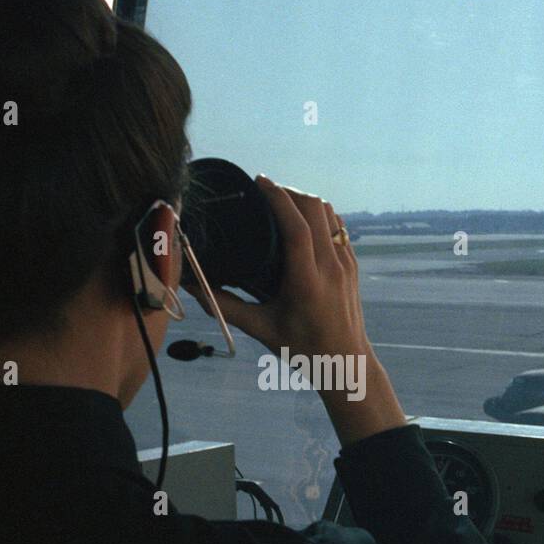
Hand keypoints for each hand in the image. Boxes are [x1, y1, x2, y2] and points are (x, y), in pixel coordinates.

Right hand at [188, 176, 406, 445]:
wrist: (346, 362)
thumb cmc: (301, 349)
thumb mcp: (260, 329)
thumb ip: (225, 306)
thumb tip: (191, 286)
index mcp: (307, 282)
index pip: (297, 227)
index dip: (278, 198)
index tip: (259, 181)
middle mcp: (330, 267)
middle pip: (315, 210)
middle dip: (289, 192)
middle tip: (264, 189)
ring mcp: (346, 264)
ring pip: (330, 213)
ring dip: (305, 200)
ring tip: (281, 200)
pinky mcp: (352, 265)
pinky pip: (338, 226)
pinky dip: (319, 214)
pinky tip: (302, 219)